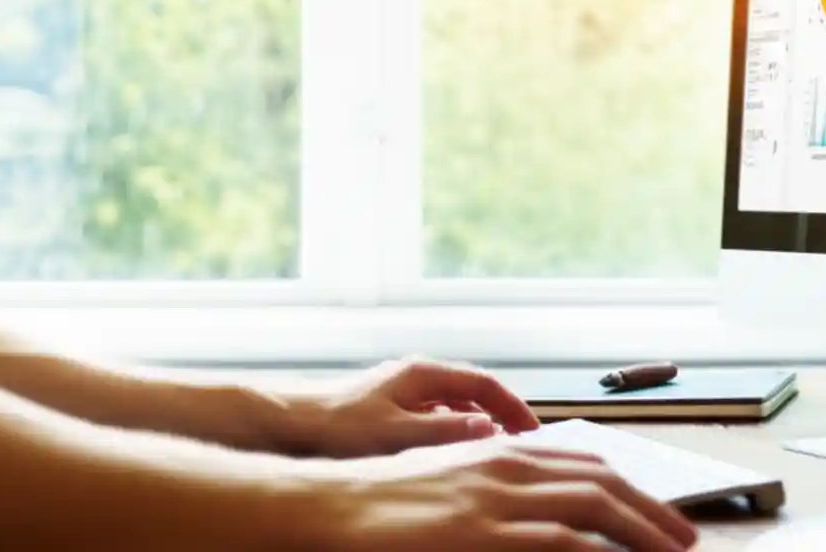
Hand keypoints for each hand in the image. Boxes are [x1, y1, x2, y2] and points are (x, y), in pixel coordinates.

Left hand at [285, 358, 539, 456]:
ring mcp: (404, 390)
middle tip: (523, 442)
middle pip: (474, 391)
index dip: (514, 406)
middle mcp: (417, 376)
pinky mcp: (392, 407)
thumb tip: (489, 428)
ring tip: (496, 449)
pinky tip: (455, 452)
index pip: (485, 383)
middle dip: (502, 414)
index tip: (534, 430)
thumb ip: (444, 430)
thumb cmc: (339, 427)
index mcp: (423, 374)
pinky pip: (437, 415)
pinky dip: (456, 429)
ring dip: (479, 423)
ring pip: (456, 404)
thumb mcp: (397, 433)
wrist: (290, 425)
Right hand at [301, 443, 697, 551]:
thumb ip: (495, 483)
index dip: (630, 486)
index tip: (657, 509)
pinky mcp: (479, 533)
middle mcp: (507, 465)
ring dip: (641, 531)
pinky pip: (557, 542)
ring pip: (591, 507)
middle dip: (651, 509)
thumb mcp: (450, 478)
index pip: (586, 461)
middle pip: (602, 481)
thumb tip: (537, 501)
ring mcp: (495, 499)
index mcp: (501, 450)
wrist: (330, 506)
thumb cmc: (384, 497)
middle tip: (684, 537)